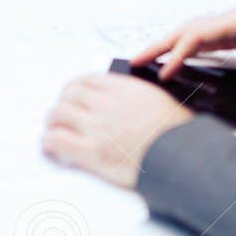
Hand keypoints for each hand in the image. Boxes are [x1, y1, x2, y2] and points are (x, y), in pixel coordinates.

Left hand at [42, 73, 190, 188]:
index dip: (77, 87)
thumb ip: (139, 97)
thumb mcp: (161, 101)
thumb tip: (129, 101)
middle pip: (70, 94)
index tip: (74, 94)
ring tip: (53, 129)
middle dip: (63, 103)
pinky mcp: (92, 151)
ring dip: (53, 120)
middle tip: (61, 113)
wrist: (185, 156)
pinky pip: (57, 139)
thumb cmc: (180, 134)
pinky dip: (49, 142)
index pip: (89, 80)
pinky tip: (50, 147)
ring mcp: (97, 126)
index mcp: (125, 88)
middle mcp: (107, 103)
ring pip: (58, 113)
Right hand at [129, 0, 235, 100]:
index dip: (178, 53)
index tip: (163, 71)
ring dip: (171, 44)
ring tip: (150, 60)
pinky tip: (183, 57)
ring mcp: (234, 25)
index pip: (198, 35)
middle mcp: (230, 20)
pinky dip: (190, 48)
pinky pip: (207, 39)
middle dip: (159, 44)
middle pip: (186, 30)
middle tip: (135, 60)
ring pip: (194, 34)